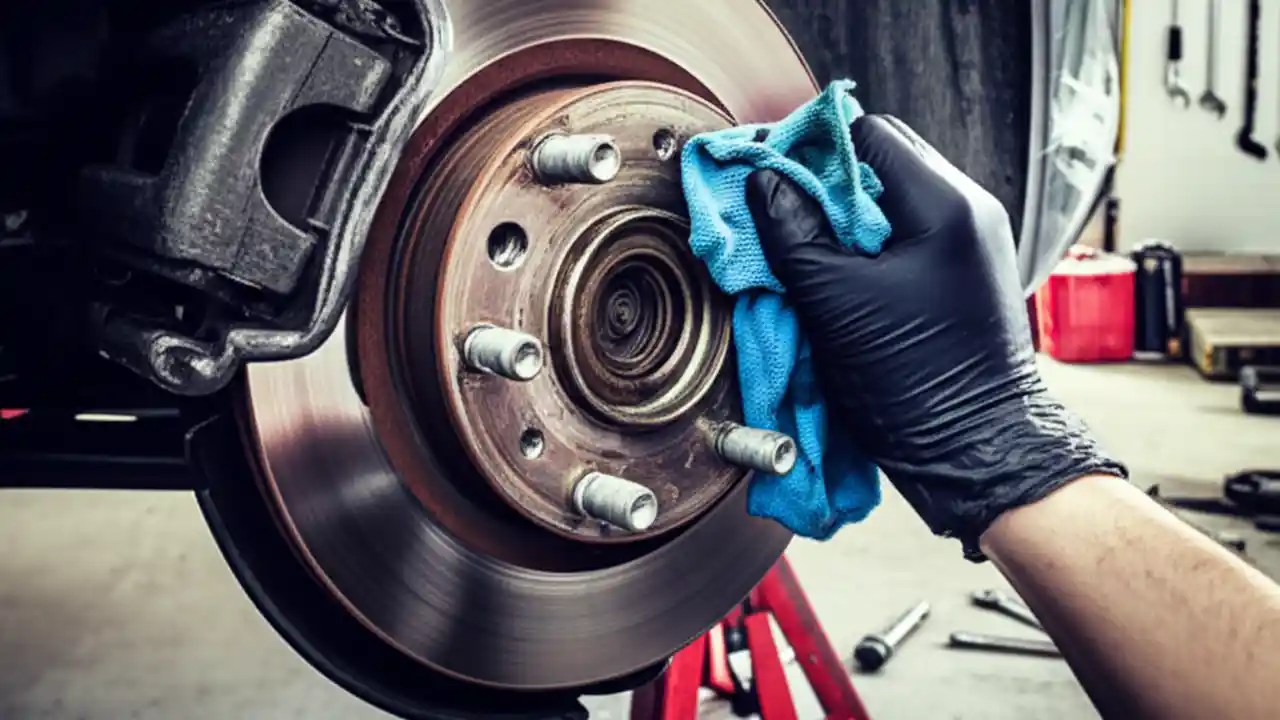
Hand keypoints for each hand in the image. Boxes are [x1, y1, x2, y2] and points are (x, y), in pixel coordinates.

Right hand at [746, 115, 1124, 557]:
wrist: (976, 451)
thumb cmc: (911, 381)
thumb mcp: (832, 301)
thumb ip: (791, 231)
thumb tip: (763, 181)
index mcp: (944, 204)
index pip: (867, 132)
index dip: (811, 150)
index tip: (771, 181)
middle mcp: (968, 211)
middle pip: (881, 160)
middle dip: (826, 183)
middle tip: (784, 218)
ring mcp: (971, 244)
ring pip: (892, 199)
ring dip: (844, 217)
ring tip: (810, 254)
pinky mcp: (963, 276)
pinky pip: (907, 235)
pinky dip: (868, 245)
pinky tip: (840, 279)